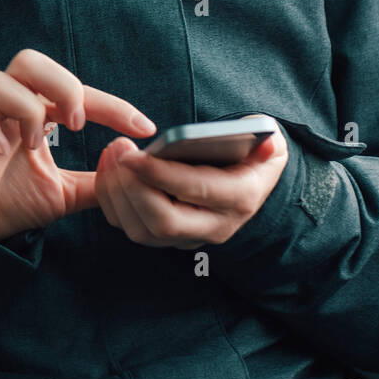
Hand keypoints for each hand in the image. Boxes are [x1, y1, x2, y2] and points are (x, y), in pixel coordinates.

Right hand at [0, 49, 155, 242]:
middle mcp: (10, 109)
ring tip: (35, 143)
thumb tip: (134, 171)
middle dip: (60, 84)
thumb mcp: (68, 192)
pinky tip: (0, 151)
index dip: (113, 106)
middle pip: (28, 61)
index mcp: (38, 112)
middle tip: (77, 122)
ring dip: (25, 107)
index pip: (78, 92)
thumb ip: (98, 181)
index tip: (145, 128)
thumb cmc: (18, 202)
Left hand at [94, 121, 288, 247]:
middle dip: (133, 188)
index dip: (162, 175)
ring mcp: (188, 237)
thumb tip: (266, 141)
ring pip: (141, 231)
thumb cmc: (253, 156)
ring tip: (112, 152)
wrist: (251, 186)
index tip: (134, 154)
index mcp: (239, 199)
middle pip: (163, 223)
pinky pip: (130, 227)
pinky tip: (109, 167)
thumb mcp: (269, 146)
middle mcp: (214, 227)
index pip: (196, 192)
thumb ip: (267, 142)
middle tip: (119, 148)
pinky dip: (112, 200)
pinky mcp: (167, 238)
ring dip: (117, 193)